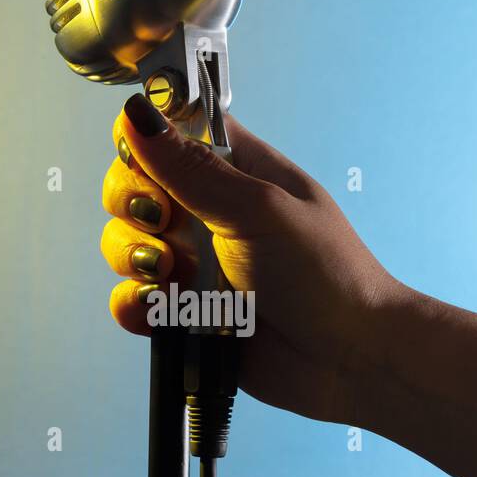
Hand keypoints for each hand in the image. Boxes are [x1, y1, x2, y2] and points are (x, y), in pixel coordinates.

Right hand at [100, 94, 405, 423]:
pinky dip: (136, 303)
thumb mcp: (260, 208)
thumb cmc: (325, 272)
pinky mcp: (183, 310)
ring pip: (126, 242)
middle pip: (134, 185)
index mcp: (234, 170)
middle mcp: (206, 211)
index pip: (170, 132)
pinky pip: (133, 298)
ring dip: (135, 256)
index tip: (142, 158)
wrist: (350, 361)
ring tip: (173, 275)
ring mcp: (192, 262)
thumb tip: (138, 114)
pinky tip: (162, 309)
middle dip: (132, 202)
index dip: (144, 139)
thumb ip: (192, 168)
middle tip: (163, 222)